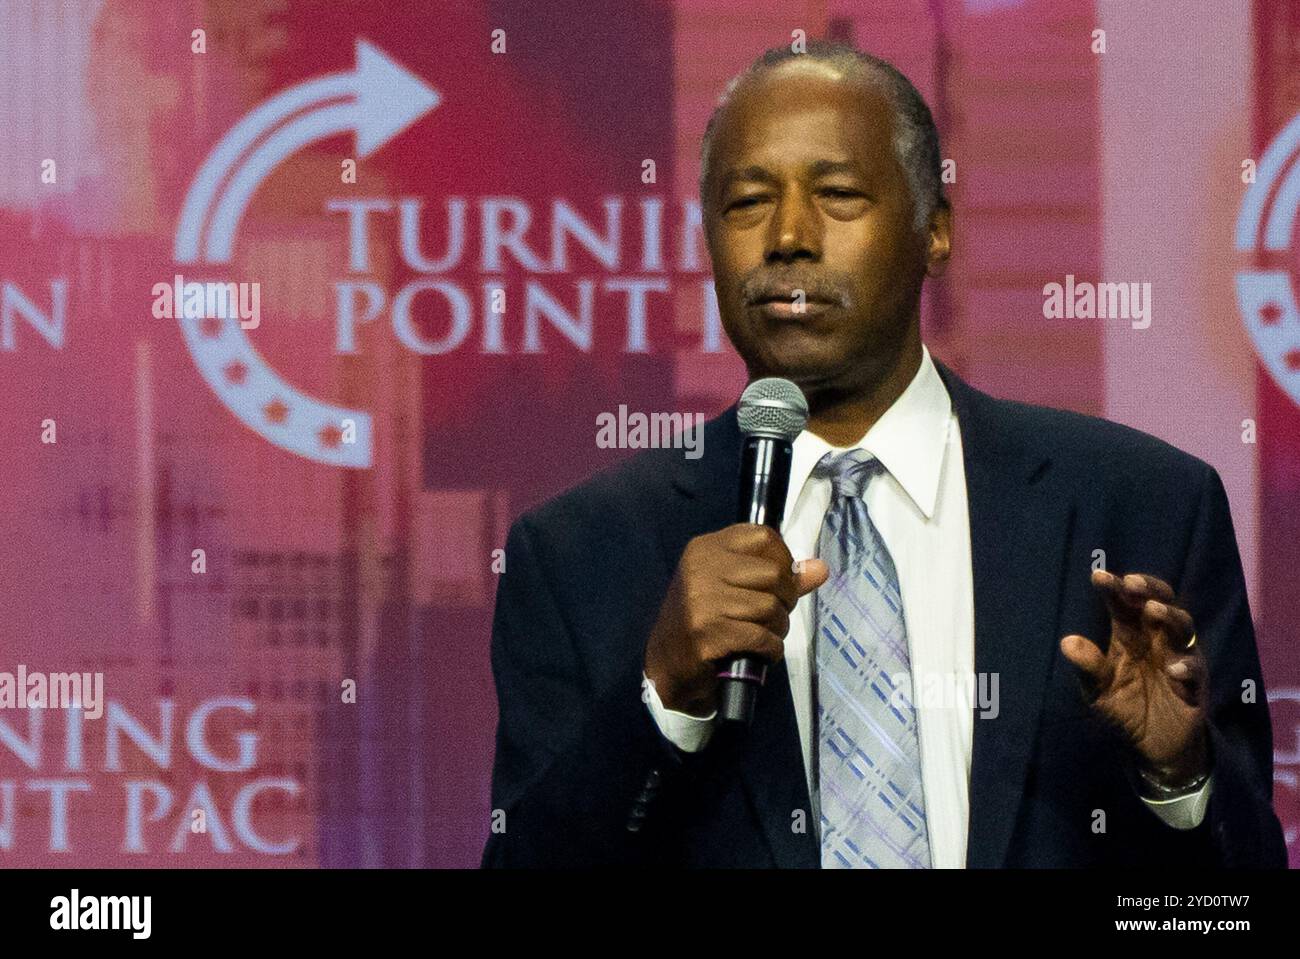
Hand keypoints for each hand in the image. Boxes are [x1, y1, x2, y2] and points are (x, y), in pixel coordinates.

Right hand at [644, 523, 827, 715]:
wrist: (668, 664)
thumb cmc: (705, 621)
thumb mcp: (734, 588)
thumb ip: (779, 576)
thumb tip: (820, 569)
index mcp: (706, 548)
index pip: (763, 536)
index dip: (782, 560)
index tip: (777, 582)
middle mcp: (702, 568)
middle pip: (774, 573)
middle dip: (785, 599)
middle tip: (773, 615)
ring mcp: (702, 600)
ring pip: (771, 607)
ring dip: (778, 628)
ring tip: (764, 634)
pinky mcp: (708, 632)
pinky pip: (763, 636)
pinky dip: (771, 649)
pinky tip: (760, 651)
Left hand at [1060, 570, 1209, 787]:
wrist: (1154, 746)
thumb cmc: (1125, 708)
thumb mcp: (1098, 692)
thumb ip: (1087, 667)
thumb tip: (1068, 642)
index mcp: (1129, 636)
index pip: (1123, 605)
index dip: (1114, 589)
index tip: (1099, 576)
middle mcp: (1155, 639)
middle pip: (1159, 602)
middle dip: (1148, 588)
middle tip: (1132, 583)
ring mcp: (1179, 656)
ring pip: (1183, 626)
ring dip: (1170, 616)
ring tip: (1153, 611)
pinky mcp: (1196, 682)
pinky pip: (1197, 667)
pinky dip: (1186, 665)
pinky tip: (1173, 669)